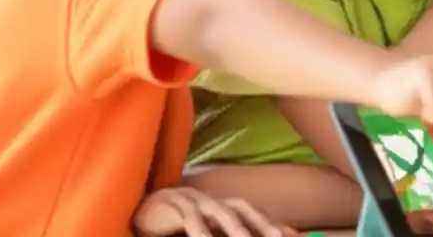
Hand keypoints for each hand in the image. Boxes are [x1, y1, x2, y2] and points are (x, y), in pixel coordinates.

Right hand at [132, 186, 297, 236]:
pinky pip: (190, 218)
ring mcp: (195, 199)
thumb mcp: (205, 231)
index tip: (290, 236)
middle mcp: (213, 200)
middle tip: (276, 236)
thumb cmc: (177, 227)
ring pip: (220, 211)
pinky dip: (199, 230)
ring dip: (235, 227)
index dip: (271, 224)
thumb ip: (226, 233)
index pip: (254, 214)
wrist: (142, 214)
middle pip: (243, 207)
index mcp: (223, 207)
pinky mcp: (174, 204)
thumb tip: (255, 236)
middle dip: (261, 222)